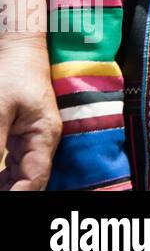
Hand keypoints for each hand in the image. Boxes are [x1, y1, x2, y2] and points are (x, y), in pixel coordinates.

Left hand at [0, 39, 59, 190]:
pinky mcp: (21, 138)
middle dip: (12, 191)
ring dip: (7, 184)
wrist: (19, 50)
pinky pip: (13, 165)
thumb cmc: (13, 72)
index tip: (3, 200)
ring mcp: (33, 140)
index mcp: (45, 134)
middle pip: (30, 180)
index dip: (20, 194)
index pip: (36, 177)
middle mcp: (43, 142)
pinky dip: (4, 176)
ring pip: (21, 175)